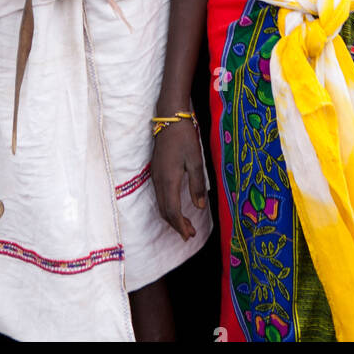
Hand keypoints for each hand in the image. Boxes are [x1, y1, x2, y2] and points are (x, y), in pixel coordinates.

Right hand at [150, 120, 206, 240]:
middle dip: (176, 225)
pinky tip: (177, 207)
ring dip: (172, 217)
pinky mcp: (155, 170)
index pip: (172, 211)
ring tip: (185, 224)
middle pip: (164, 211)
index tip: (190, 235)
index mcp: (169, 180)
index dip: (181, 226)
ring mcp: (155, 175)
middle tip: (190, 234)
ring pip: (161, 204)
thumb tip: (199, 207)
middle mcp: (159, 180)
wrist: (169, 117)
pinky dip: (168, 207)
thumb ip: (197, 185)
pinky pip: (159, 195)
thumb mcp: (196, 161)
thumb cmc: (185, 137)